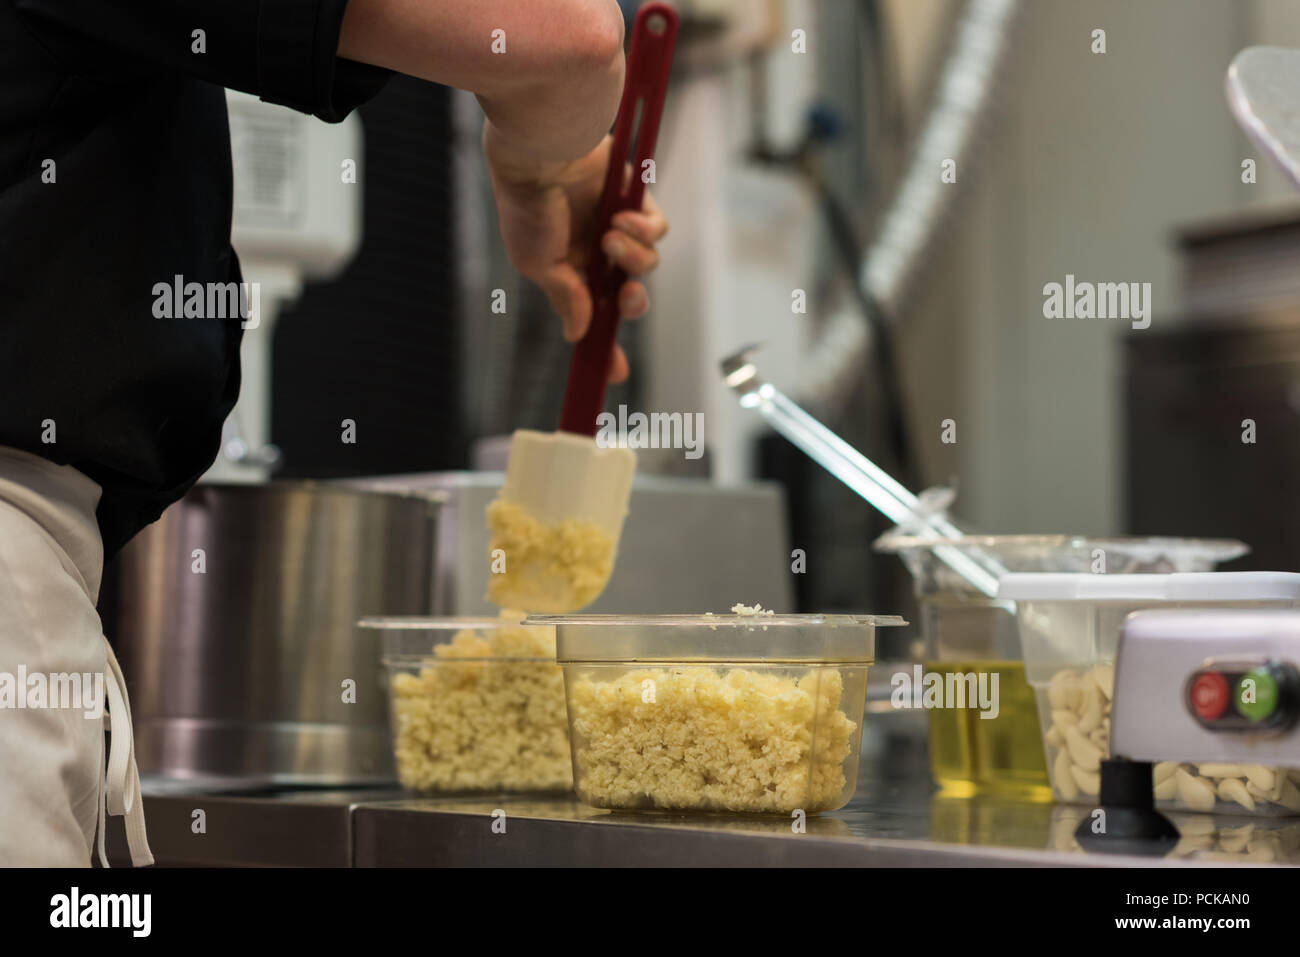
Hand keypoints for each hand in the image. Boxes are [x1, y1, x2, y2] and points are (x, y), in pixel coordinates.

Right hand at [485, 124, 667, 382]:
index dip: (606, 347)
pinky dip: (644, 231)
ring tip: (610, 237)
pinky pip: (657, 230)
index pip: (593, 317)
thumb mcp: (538, 264)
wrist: (540, 152)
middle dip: (632, 304)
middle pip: (629, 296)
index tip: (615, 374)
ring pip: (647, 264)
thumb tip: (579, 335)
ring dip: (633, 257)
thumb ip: (567, 298)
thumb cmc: (528, 207)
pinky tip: (621, 220)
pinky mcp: (634, 201)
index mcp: (568, 273)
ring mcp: (616, 227)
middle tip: (625, 296)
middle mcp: (594, 254)